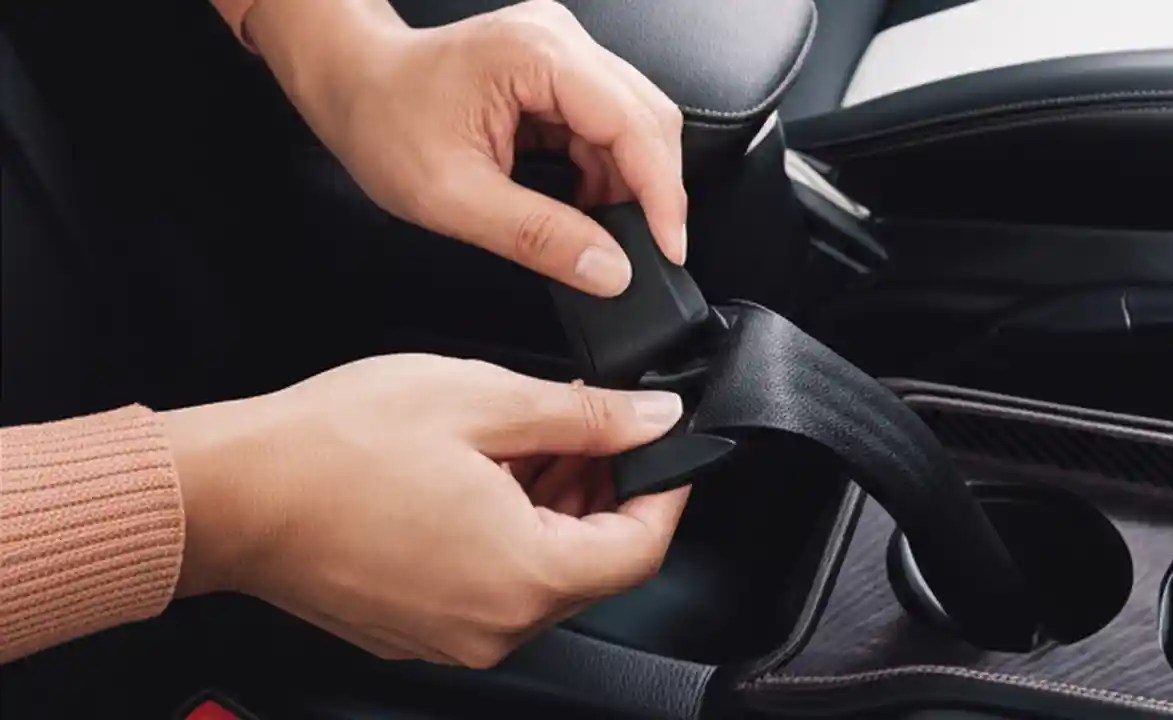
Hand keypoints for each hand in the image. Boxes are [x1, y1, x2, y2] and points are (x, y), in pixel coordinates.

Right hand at [163, 355, 688, 666]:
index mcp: (523, 576)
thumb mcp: (483, 401)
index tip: (664, 447)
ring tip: (531, 441)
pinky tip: (486, 479)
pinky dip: (511, 535)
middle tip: (590, 428)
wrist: (231, 492)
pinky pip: (495, 587)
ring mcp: (453, 636)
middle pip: (594, 565)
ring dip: (556, 509)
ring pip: (544, 575)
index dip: (665, 491)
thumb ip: (585, 417)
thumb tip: (653, 420)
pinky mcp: (418, 628)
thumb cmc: (337, 446)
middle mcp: (495, 626)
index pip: (641, 550)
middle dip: (606, 493)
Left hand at [246, 0, 687, 296]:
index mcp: (538, 56)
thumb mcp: (454, 198)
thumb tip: (610, 270)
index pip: (634, 125)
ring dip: (629, 187)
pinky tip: (587, 209)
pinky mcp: (558, 74)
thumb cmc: (382, 121)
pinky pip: (607, 127)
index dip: (662, 194)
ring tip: (606, 237)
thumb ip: (538, 237)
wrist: (351, 83)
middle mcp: (561, 41)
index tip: (669, 250)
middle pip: (648, 120)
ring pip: (634, 126)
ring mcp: (562, 53)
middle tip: (645, 255)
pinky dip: (607, 175)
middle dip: (653, 193)